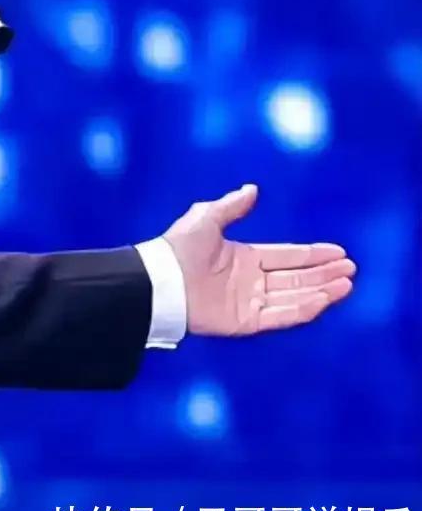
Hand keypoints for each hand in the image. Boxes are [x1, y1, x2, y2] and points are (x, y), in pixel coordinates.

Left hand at [163, 184, 355, 335]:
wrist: (160, 280)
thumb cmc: (178, 248)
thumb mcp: (206, 219)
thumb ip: (231, 206)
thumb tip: (252, 188)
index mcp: (244, 258)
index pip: (287, 256)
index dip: (312, 254)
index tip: (338, 251)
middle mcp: (250, 281)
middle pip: (296, 277)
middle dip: (323, 273)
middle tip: (350, 268)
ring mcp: (249, 302)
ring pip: (294, 297)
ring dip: (321, 291)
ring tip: (346, 284)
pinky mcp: (245, 322)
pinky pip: (281, 316)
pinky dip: (303, 309)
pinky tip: (323, 299)